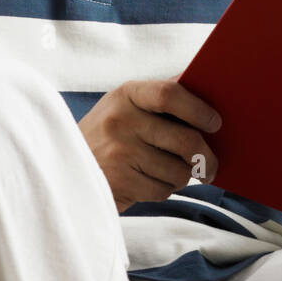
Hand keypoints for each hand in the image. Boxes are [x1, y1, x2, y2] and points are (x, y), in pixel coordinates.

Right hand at [77, 78, 221, 212]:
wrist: (65, 168)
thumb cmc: (109, 134)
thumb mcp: (126, 107)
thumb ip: (161, 98)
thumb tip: (210, 90)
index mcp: (127, 94)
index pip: (170, 94)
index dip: (199, 110)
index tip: (216, 123)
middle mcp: (121, 120)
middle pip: (184, 139)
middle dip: (205, 157)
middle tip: (212, 166)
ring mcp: (118, 152)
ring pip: (177, 171)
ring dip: (182, 177)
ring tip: (171, 171)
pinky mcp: (119, 181)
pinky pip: (162, 190)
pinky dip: (164, 190)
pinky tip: (151, 181)